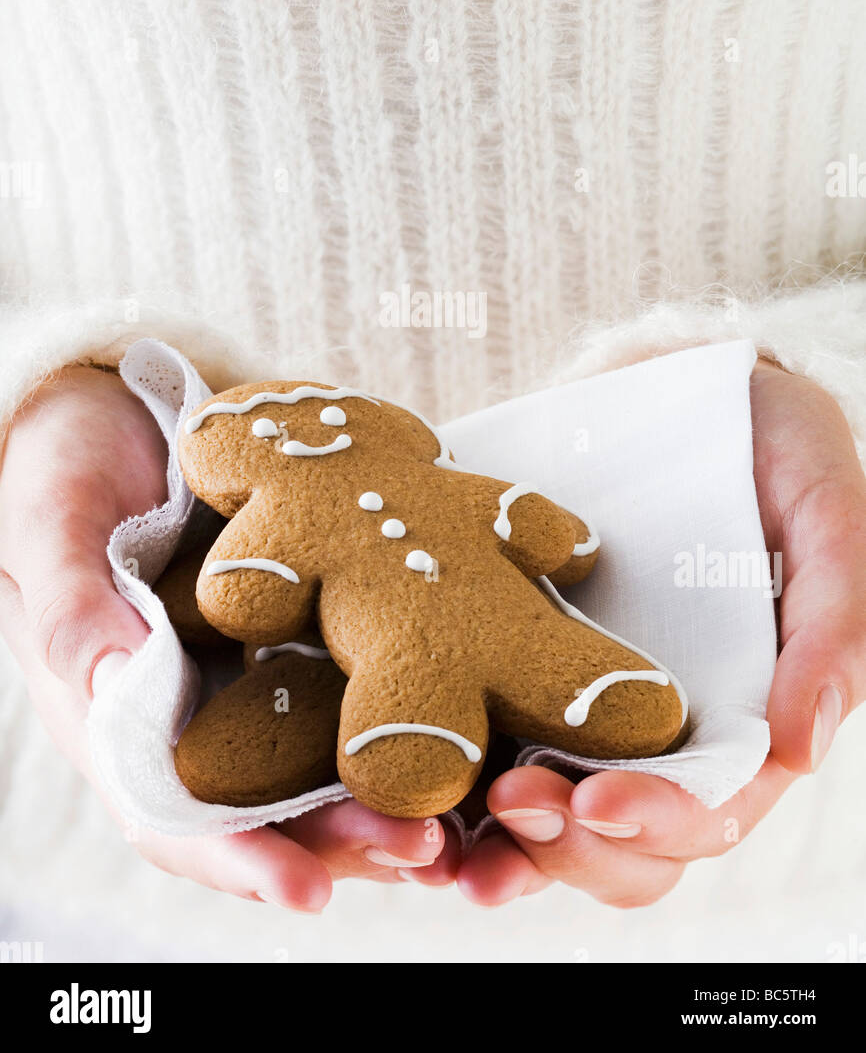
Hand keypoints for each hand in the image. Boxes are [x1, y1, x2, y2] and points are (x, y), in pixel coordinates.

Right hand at [0, 367, 457, 909]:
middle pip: (274, 805)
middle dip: (348, 836)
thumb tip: (108, 685)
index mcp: (119, 714)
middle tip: (426, 849)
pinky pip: (361, 667)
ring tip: (474, 810)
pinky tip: (482, 703)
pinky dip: (417, 693)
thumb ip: (72, 604)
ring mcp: (255, 665)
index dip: (241, 857)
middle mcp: (197, 707)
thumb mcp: (48, 523)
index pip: (177, 814)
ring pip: (329, 752)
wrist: (111, 405)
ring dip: (396, 786)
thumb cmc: (59, 467)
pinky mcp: (307, 616)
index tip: (308, 891)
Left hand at [457, 356, 865, 906]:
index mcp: (737, 717)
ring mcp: (580, 709)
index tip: (600, 800)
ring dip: (499, 847)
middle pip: (620, 844)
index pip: (706, 811)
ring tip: (439, 842)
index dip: (657, 820)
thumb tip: (805, 747)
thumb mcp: (821, 512)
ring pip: (546, 824)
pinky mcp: (511, 669)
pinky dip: (444, 798)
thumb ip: (832, 622)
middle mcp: (657, 732)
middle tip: (511, 804)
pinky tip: (399, 803)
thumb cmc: (767, 445)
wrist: (676, 382)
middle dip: (567, 845)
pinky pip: (478, 753)